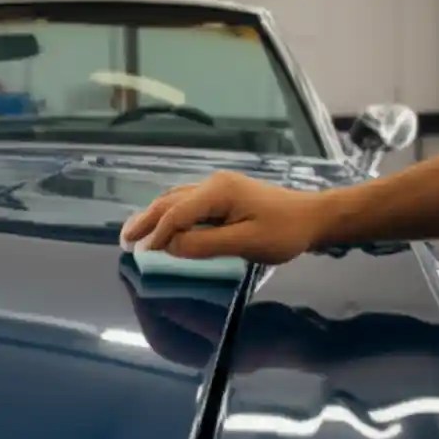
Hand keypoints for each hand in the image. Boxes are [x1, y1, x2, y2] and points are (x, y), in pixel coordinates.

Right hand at [119, 171, 326, 263]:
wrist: (313, 217)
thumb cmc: (284, 232)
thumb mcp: (245, 242)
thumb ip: (205, 244)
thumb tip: (170, 247)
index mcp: (218, 192)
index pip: (176, 212)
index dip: (157, 233)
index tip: (141, 253)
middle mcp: (213, 185)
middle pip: (169, 201)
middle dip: (145, 221)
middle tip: (125, 241)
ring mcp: (218, 189)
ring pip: (176, 200)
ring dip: (154, 217)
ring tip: (135, 234)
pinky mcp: (224, 197)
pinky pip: (188, 204)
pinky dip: (170, 215)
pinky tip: (163, 227)